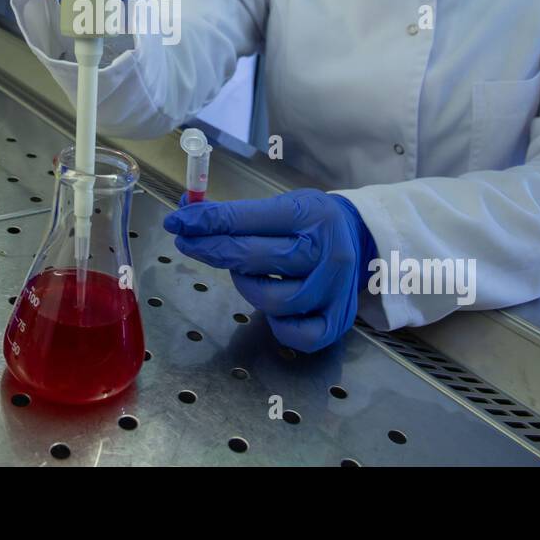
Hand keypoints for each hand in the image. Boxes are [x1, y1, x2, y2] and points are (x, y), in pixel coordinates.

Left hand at [163, 189, 377, 352]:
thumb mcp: (283, 205)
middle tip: (188, 243)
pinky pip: (296, 334)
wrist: (362, 240)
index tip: (177, 223)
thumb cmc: (311, 224)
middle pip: (253, 258)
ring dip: (248, 287)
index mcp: (310, 215)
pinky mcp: (337, 320)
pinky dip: (278, 324)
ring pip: (271, 300)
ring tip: (248, 273)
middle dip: (212, 250)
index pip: (247, 219)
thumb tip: (189, 218)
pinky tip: (275, 306)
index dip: (206, 222)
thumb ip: (239, 215)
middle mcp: (326, 252)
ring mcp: (334, 289)